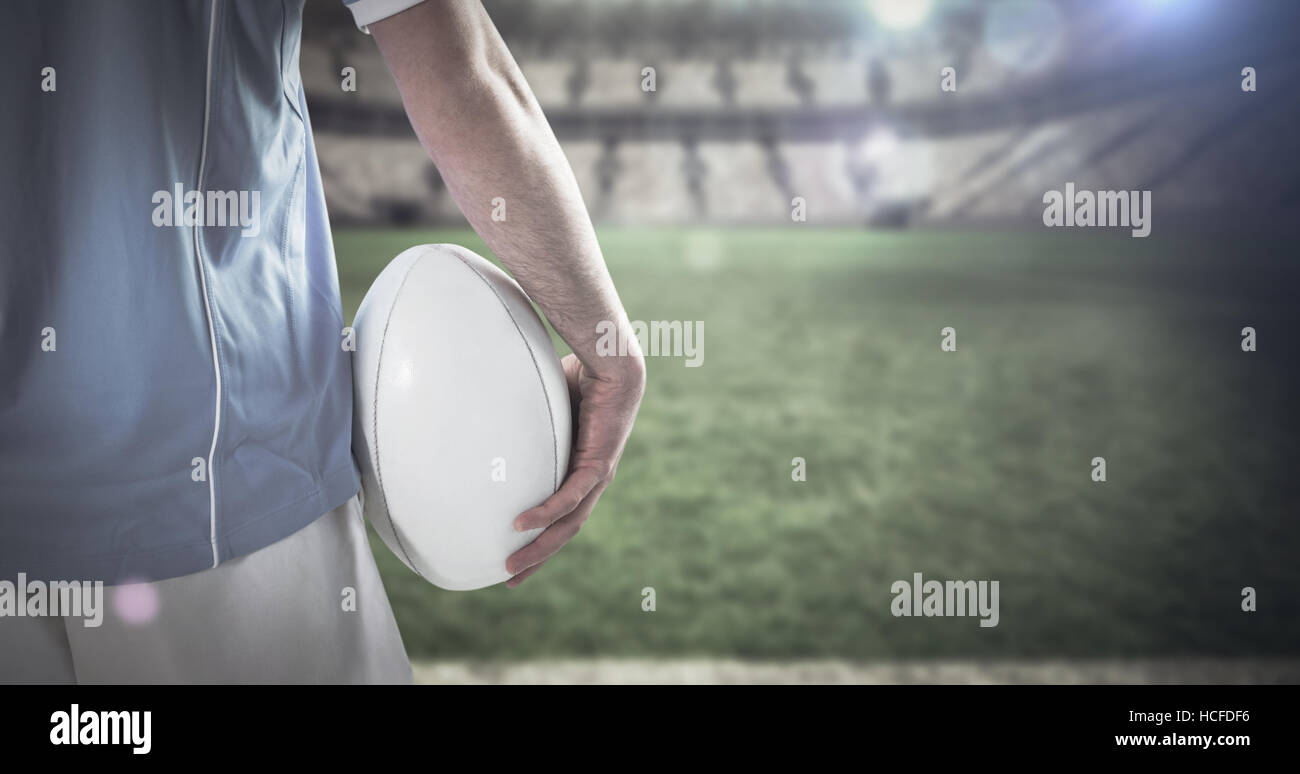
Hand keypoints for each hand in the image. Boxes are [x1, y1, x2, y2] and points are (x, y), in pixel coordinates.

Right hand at [506, 352, 644, 586]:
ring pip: (568, 524)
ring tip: (512, 565)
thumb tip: (485, 413)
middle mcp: (593, 480)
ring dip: (540, 547)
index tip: (515, 557)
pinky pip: (569, 497)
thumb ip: (522, 421)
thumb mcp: (544, 409)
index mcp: (582, 470)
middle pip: (565, 531)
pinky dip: (545, 513)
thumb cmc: (581, 377)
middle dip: (538, 557)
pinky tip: (521, 525)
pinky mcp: (598, 464)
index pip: (562, 515)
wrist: (612, 362)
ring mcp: (598, 475)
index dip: (540, 539)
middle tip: (510, 578)